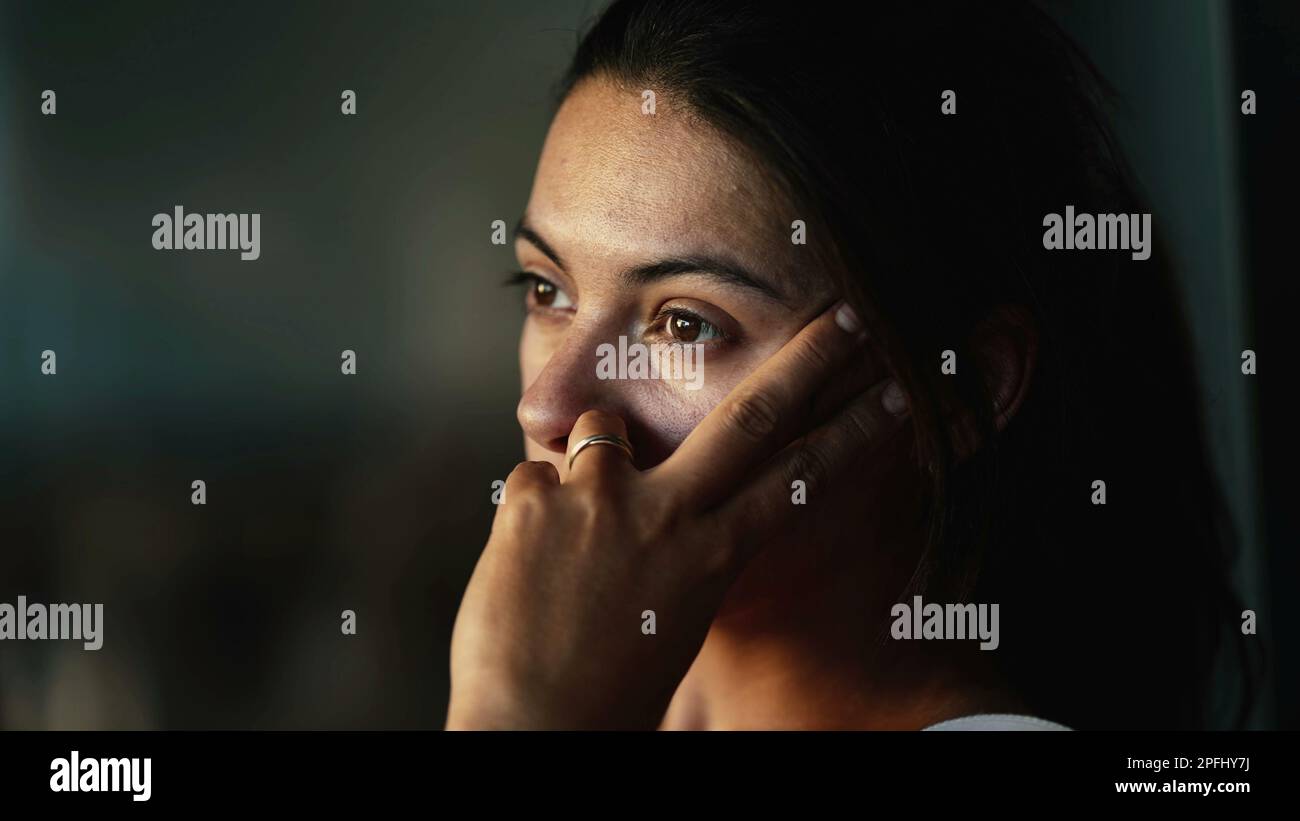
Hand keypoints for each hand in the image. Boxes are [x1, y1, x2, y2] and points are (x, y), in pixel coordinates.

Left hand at [445, 301, 910, 728]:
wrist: (528, 729)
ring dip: (596, 457)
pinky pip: (536, 473)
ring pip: (606, 425)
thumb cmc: (606, 695)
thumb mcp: (672, 620)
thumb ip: (679, 550)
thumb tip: (670, 507)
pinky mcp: (533, 496)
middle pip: (750, 416)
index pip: (802, 479)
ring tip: (574, 529)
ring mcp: (599, 498)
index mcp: (713, 557)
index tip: (894, 390)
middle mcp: (666, 514)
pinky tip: (524, 562)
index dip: (854, 431)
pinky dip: (533, 507)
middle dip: (810, 360)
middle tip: (850, 318)